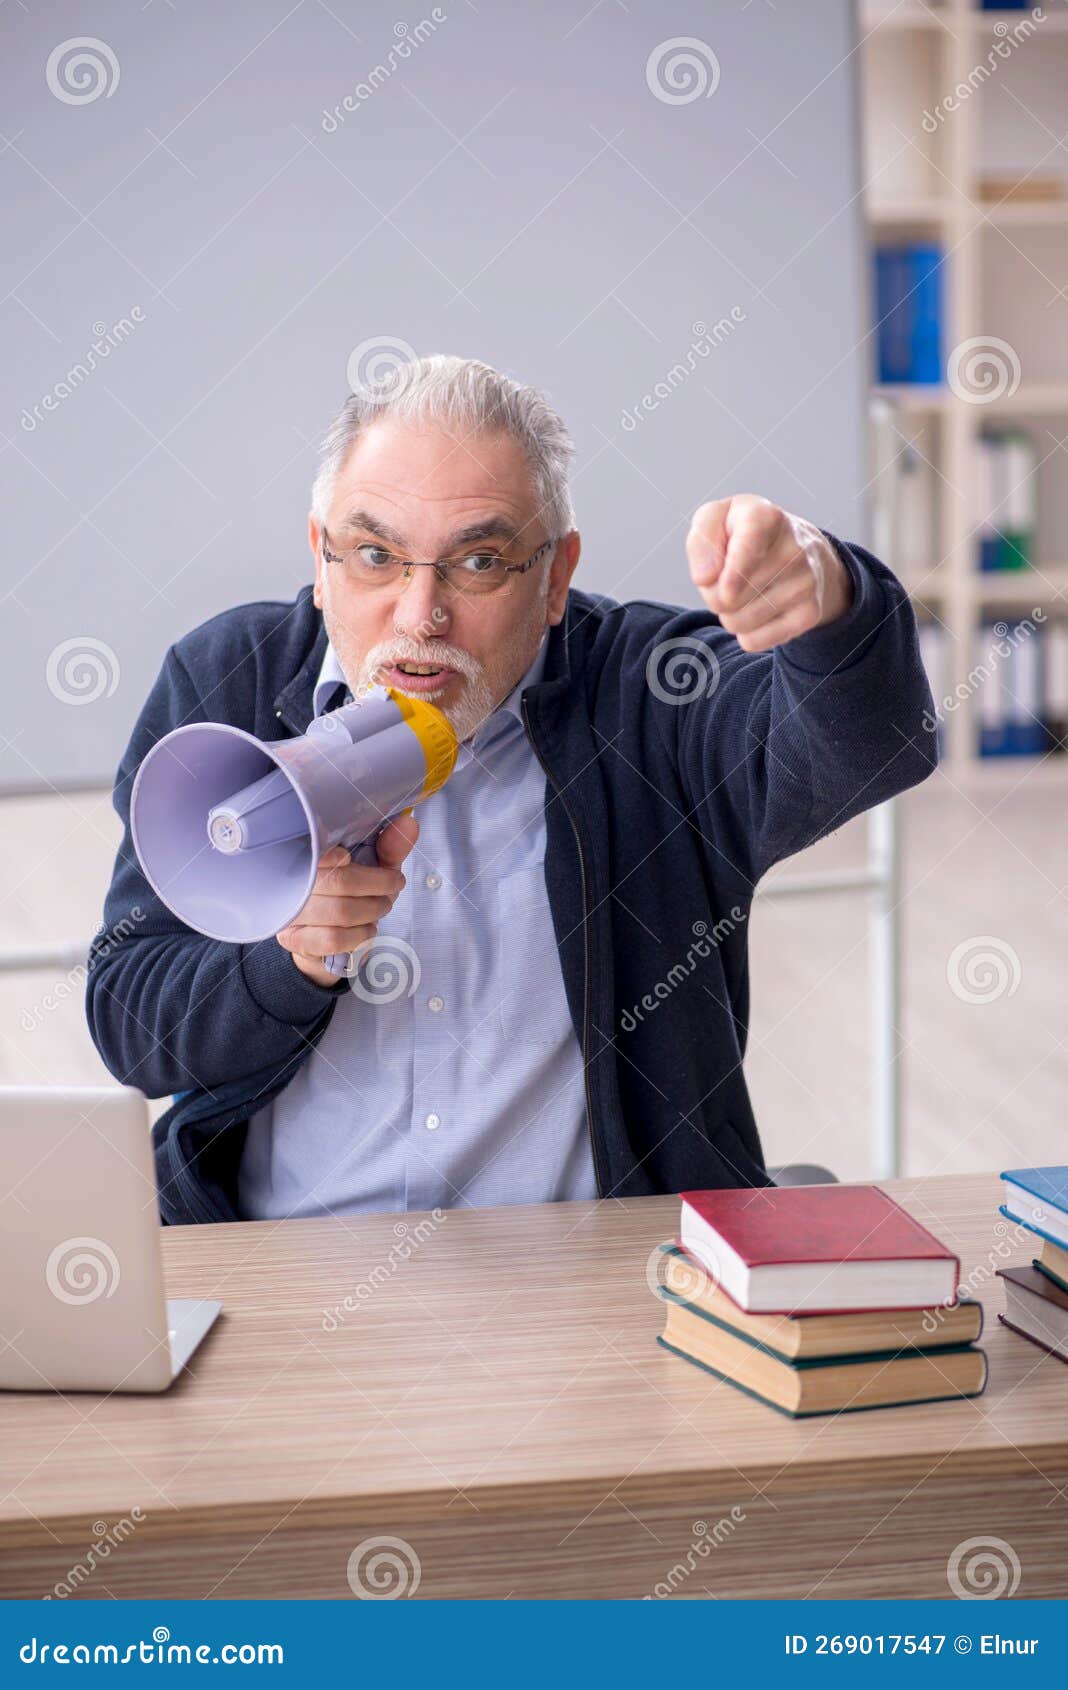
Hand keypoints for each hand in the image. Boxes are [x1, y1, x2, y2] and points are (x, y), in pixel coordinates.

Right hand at [277, 813, 419, 987]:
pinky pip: (334, 938)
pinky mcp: (296, 940)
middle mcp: (292, 882)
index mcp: (304, 854)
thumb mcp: (374, 865)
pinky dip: (360, 934)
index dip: (330, 854)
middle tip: (392, 886)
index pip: (311, 849)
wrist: (328, 932)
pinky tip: (367, 928)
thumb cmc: (351, 892)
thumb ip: (390, 846)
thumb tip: (409, 824)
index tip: (347, 856)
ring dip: (372, 910)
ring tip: (382, 907)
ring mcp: (290, 913)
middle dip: (376, 885)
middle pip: (337, 881)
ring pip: (339, 911)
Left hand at [686, 495, 852, 651]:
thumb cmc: (744, 533)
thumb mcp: (717, 519)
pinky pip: (754, 642)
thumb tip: (705, 578)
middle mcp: (794, 548)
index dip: (734, 574)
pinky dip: (746, 633)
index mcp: (766, 517)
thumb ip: (701, 540)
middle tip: (729, 578)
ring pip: (738, 622)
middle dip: (714, 593)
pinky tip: (760, 610)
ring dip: (730, 614)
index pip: (749, 547)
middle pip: (727, 598)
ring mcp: (806, 582)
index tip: (726, 591)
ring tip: (747, 591)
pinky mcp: (809, 613)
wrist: (801, 546)